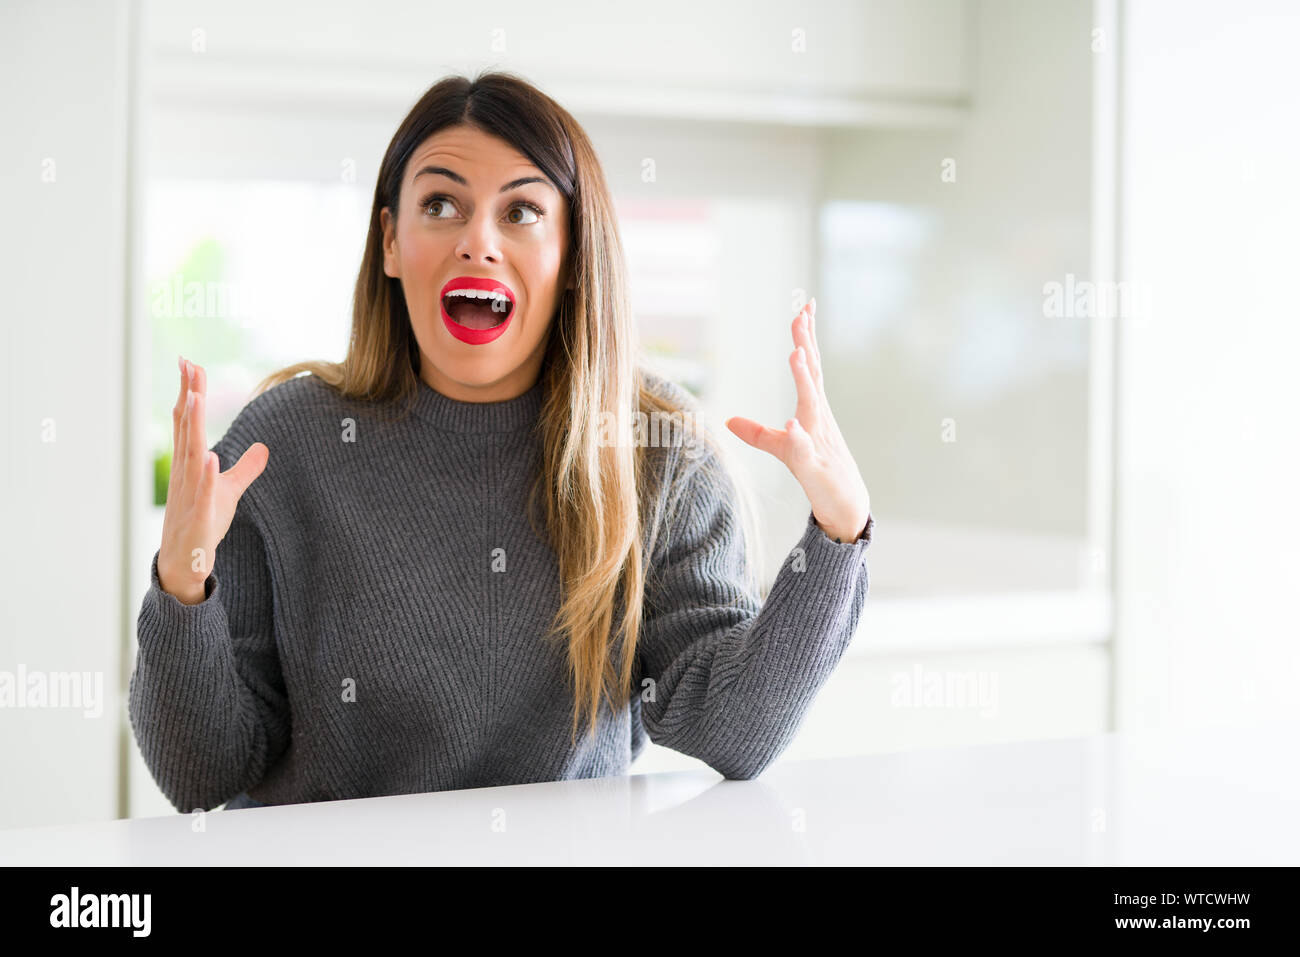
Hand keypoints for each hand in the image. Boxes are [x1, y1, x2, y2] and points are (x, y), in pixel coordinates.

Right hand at [157, 357, 268, 603]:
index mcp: (190, 463)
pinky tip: (210, 456)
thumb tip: (263, 447)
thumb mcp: (230, 491)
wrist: (185, 562)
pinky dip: (205, 474)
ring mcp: (189, 492)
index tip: (190, 364)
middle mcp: (185, 472)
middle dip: (186, 396)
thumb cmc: (204, 523)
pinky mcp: (198, 514)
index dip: (189, 392)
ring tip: (193, 397)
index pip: (188, 421)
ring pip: (189, 453)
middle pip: (186, 427)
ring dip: (191, 426)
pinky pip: (202, 492)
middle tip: (187, 364)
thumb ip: (246, 468)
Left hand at [725, 298, 871, 542]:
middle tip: (803, 312)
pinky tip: (793, 424)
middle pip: (813, 375)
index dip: (806, 339)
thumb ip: (758, 433)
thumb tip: (729, 420)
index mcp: (813, 409)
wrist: (846, 506)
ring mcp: (818, 440)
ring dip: (804, 379)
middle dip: (807, 344)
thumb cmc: (819, 472)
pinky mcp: (813, 466)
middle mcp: (818, 418)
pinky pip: (805, 450)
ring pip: (811, 406)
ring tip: (796, 354)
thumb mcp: (784, 449)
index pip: (810, 367)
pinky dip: (799, 435)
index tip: (804, 308)